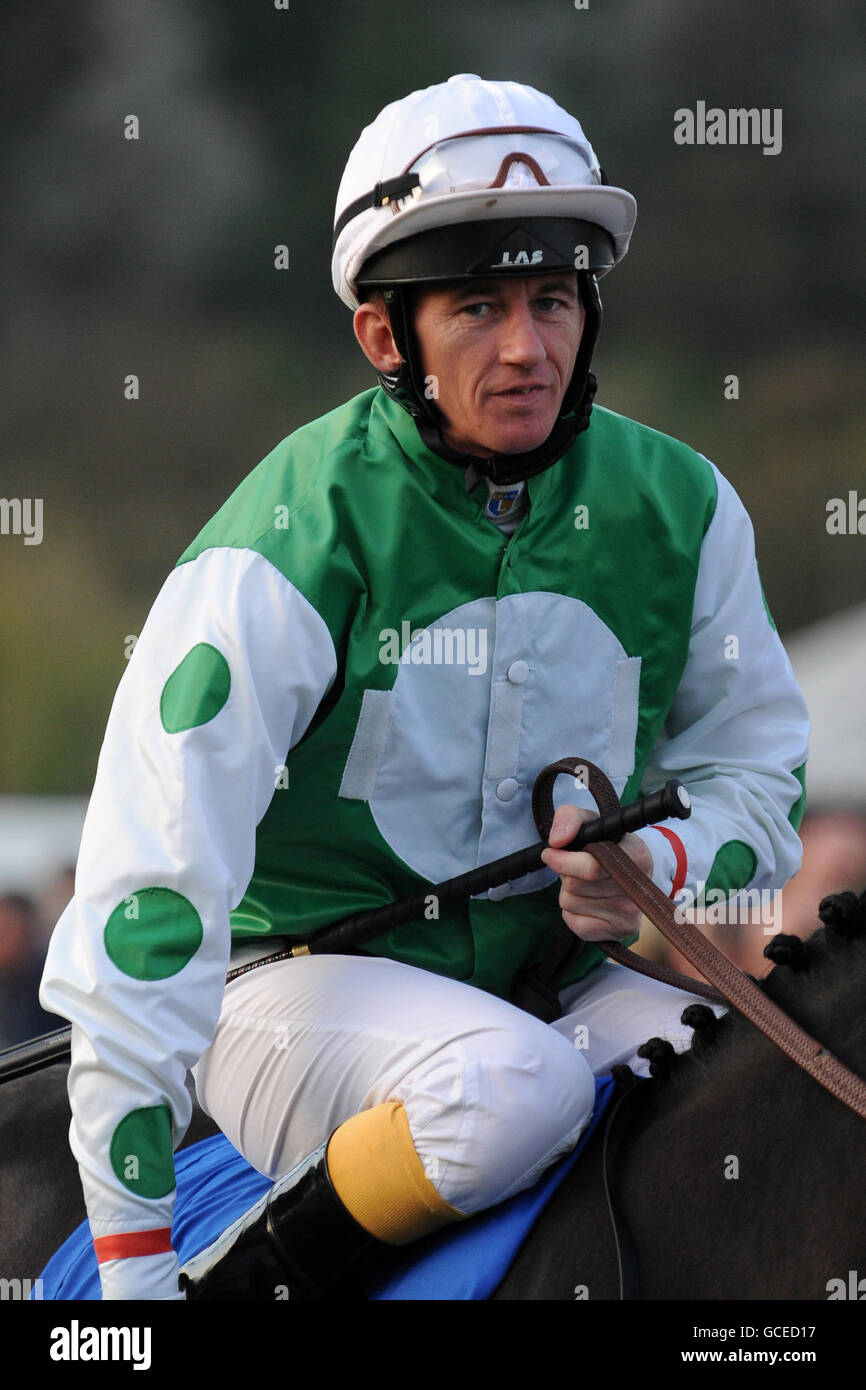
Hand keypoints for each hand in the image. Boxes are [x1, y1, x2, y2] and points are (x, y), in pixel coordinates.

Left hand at [540, 804, 653, 942]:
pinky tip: (586, 902)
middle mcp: (637, 888)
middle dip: (565, 874)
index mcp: (636, 855)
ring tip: (585, 884)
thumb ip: (570, 818)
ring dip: (568, 892)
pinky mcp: (620, 932)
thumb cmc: (607, 843)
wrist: (632, 871)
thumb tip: (557, 841)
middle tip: (575, 866)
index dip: (564, 861)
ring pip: (570, 904)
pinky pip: (575, 924)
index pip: (592, 867)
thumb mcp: (590, 821)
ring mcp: (631, 914)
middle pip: (575, 885)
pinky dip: (572, 913)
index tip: (550, 852)